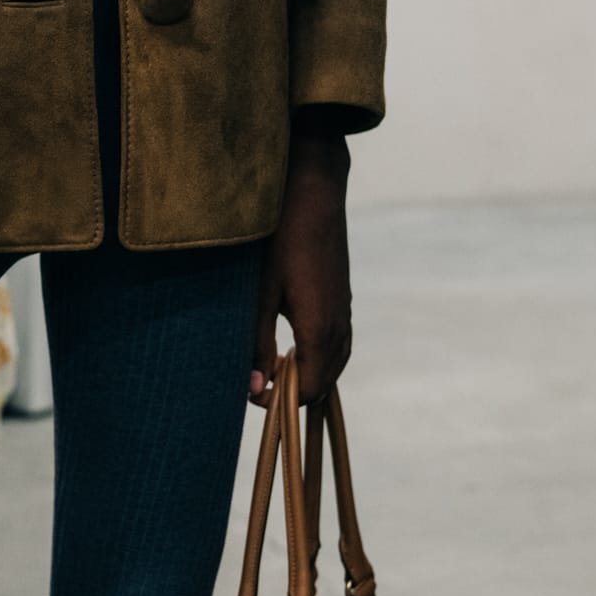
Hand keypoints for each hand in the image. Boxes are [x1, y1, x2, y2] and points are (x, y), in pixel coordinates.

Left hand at [252, 133, 351, 405]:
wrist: (314, 194)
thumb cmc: (281, 239)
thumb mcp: (261, 294)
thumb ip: (258, 344)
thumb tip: (255, 389)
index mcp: (318, 329)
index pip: (308, 389)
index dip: (280, 401)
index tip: (250, 395)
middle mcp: (339, 325)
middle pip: (324, 382)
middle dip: (294, 393)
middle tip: (258, 386)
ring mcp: (345, 312)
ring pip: (335, 364)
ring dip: (309, 376)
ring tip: (275, 372)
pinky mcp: (343, 300)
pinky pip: (339, 345)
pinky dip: (320, 359)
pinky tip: (296, 349)